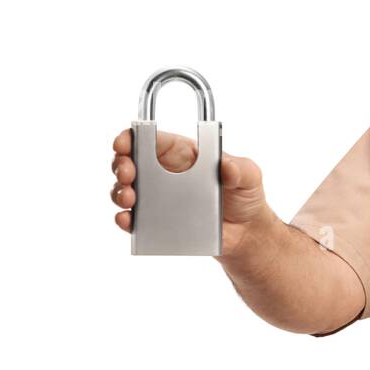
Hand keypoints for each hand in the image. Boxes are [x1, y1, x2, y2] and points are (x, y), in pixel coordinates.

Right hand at [110, 127, 273, 257]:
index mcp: (181, 153)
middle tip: (127, 174)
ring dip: (119, 192)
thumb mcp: (250, 176)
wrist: (247, 232)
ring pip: (125, 190)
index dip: (129, 137)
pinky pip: (134, 220)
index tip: (122, 143)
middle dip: (120, 165)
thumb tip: (226, 165)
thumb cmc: (245, 196)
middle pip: (128, 163)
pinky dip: (125, 220)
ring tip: (129, 198)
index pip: (148, 139)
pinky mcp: (158, 222)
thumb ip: (241, 168)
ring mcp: (158, 199)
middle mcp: (163, 174)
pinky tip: (127, 220)